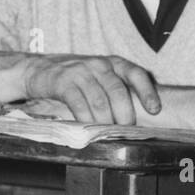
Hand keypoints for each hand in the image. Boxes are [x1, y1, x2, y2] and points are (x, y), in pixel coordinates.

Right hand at [21, 53, 160, 123]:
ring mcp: (80, 71)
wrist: (39, 69)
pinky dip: (86, 119)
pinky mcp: (63, 82)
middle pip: (118, 91)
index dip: (147, 92)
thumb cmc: (76, 77)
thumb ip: (116, 88)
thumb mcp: (99, 76)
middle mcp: (99, 64)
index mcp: (113, 62)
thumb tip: (136, 116)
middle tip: (125, 130)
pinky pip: (79, 104)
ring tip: (107, 132)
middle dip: (124, 114)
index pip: (136, 73)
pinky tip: (88, 127)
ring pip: (100, 101)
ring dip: (106, 121)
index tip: (154, 110)